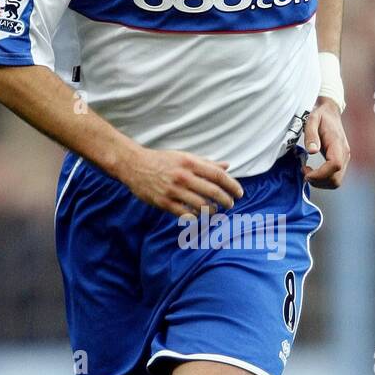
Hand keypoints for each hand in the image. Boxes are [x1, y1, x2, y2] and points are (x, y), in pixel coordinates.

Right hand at [120, 144, 243, 217]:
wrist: (134, 165)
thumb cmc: (162, 160)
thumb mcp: (184, 157)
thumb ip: (206, 163)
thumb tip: (227, 166)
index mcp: (190, 163)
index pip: (218, 175)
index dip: (232, 185)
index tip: (240, 193)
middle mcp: (183, 176)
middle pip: (213, 192)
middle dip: (226, 200)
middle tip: (230, 204)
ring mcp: (173, 190)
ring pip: (201, 206)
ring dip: (212, 211)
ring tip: (215, 211)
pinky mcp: (164, 203)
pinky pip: (185, 214)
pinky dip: (195, 217)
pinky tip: (198, 216)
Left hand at [302, 99, 349, 188]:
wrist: (330, 112)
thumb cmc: (320, 116)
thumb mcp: (312, 120)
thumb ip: (311, 135)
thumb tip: (312, 151)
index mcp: (337, 144)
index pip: (335, 166)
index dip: (320, 174)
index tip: (306, 172)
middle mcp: (344, 153)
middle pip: (336, 179)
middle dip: (318, 181)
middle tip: (305, 173)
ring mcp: (344, 159)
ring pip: (336, 182)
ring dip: (320, 182)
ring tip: (308, 173)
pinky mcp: (341, 161)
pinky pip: (335, 178)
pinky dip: (323, 180)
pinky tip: (313, 172)